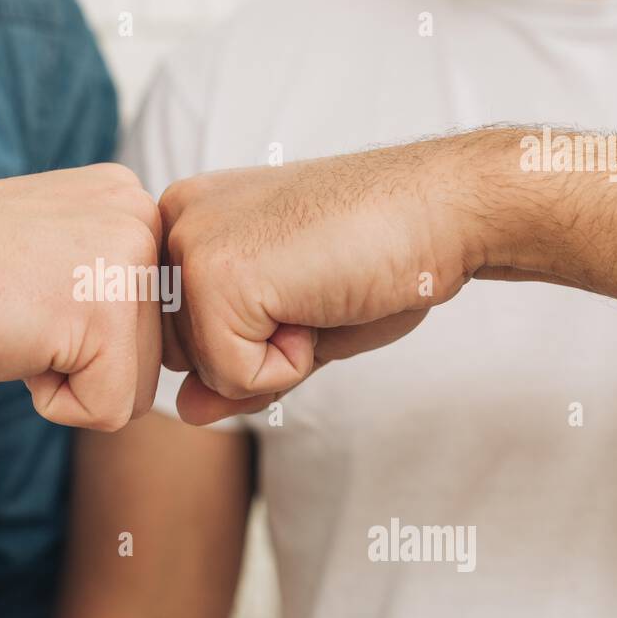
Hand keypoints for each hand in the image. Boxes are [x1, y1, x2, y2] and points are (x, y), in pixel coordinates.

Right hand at [0, 164, 162, 430]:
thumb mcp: (41, 249)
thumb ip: (100, 270)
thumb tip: (157, 331)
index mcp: (124, 195)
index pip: (149, 314)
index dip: (81, 333)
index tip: (20, 294)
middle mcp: (140, 214)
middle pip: (152, 353)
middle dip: (79, 359)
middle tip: (9, 308)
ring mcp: (127, 260)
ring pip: (137, 388)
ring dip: (66, 379)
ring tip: (7, 320)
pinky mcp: (106, 314)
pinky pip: (109, 412)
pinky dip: (51, 403)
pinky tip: (7, 343)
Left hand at [159, 141, 486, 423]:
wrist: (441, 207)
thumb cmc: (378, 253)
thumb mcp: (295, 322)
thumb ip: (232, 366)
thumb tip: (187, 410)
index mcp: (188, 217)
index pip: (184, 331)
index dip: (252, 335)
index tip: (304, 279)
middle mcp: (175, 222)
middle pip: (183, 354)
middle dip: (256, 349)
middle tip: (316, 287)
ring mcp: (190, 246)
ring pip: (203, 371)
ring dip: (275, 356)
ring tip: (318, 289)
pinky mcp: (214, 277)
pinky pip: (235, 378)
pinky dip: (291, 364)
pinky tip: (322, 299)